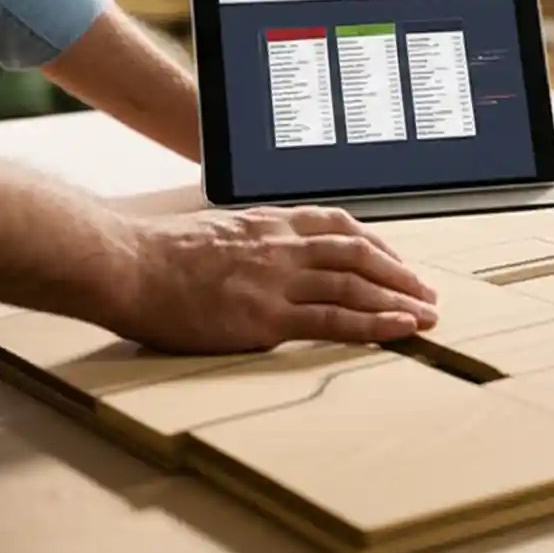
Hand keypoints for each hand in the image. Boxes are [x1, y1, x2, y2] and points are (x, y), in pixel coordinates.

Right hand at [113, 206, 438, 353]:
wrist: (126, 265)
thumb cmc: (157, 254)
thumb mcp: (213, 232)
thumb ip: (248, 243)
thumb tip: (261, 259)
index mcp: (269, 224)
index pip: (338, 225)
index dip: (374, 242)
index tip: (395, 259)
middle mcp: (282, 246)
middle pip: (358, 253)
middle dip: (399, 272)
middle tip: (426, 291)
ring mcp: (277, 281)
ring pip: (355, 285)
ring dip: (398, 299)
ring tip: (428, 314)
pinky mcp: (266, 317)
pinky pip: (334, 320)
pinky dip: (375, 323)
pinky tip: (401, 328)